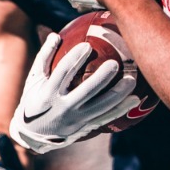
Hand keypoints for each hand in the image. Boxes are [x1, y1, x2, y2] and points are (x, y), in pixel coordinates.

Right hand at [8, 32, 141, 152]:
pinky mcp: (85, 128)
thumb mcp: (34, 80)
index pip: (63, 73)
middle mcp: (63, 108)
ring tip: (132, 80)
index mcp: (49, 93)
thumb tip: (55, 35)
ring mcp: (76, 120)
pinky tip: (135, 99)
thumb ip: (45, 57)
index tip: (87, 46)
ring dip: (118, 94)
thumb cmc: (34, 100)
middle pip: (85, 91)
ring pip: (101, 107)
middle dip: (101, 78)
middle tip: (114, 64)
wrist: (33, 134)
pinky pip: (106, 118)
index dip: (74, 59)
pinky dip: (121, 109)